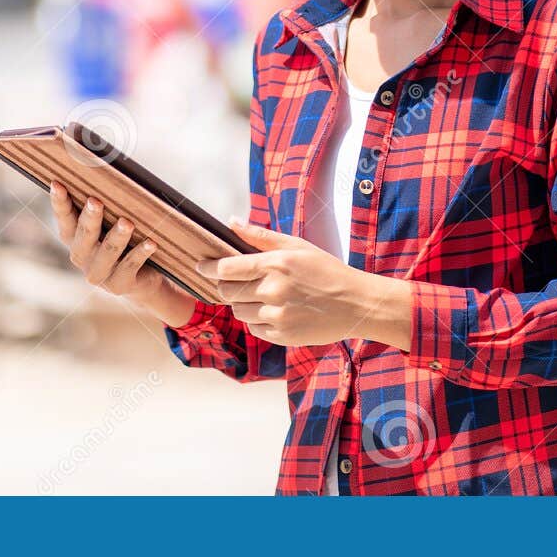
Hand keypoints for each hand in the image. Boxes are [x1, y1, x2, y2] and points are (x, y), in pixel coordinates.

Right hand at [47, 182, 195, 321]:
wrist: (142, 279)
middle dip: (90, 217)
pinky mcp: (118, 285)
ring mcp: (98, 273)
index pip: (64, 218)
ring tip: (127, 222)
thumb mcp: (111, 223)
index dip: (59, 202)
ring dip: (117, 236)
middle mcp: (81, 256)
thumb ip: (105, 206)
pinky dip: (140, 253)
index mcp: (74, 237)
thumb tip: (110, 172)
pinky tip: (151, 243)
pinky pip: (130, 266)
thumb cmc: (124, 239)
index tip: (57, 183)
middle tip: (95, 201)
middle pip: (85, 235)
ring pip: (108, 251)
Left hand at [198, 220, 406, 347]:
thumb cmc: (326, 270)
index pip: (227, 268)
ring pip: (238, 311)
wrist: (355, 304)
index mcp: (275, 264)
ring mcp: (277, 316)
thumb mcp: (296, 246)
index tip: (200, 265)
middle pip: (227, 292)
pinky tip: (273, 311)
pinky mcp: (282, 335)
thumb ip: (260, 235)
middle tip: (234, 281)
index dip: (209, 267)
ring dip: (241, 303)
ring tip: (261, 296)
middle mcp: (273, 291)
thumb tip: (230, 221)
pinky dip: (257, 320)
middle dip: (225, 286)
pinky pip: (254, 328)